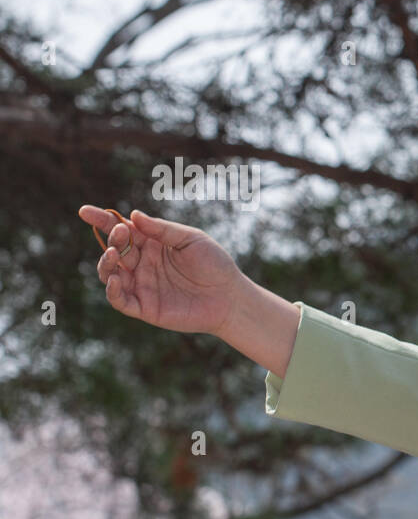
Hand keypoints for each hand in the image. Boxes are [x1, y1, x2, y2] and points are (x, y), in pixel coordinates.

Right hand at [78, 205, 243, 335]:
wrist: (230, 297)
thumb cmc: (214, 264)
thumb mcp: (191, 239)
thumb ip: (162, 229)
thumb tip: (133, 216)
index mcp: (152, 244)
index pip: (122, 230)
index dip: (102, 221)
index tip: (85, 211)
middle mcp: (143, 264)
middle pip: (115, 250)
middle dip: (112, 240)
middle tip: (121, 233)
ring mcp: (142, 285)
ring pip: (110, 274)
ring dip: (106, 263)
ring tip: (114, 254)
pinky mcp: (145, 307)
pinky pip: (120, 300)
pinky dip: (112, 290)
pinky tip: (114, 278)